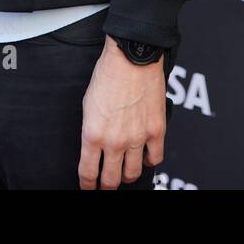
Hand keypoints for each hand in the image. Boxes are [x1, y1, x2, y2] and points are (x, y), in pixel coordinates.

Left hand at [78, 36, 167, 189]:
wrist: (131, 56)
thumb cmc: (108, 74)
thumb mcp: (88, 104)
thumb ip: (92, 129)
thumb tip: (94, 148)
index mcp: (92, 134)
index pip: (88, 173)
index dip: (88, 185)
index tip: (88, 187)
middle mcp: (114, 141)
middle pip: (111, 180)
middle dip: (106, 186)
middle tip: (106, 185)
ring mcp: (137, 138)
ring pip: (132, 173)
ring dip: (127, 175)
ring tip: (125, 172)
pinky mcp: (156, 131)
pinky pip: (155, 158)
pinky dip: (149, 160)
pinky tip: (145, 155)